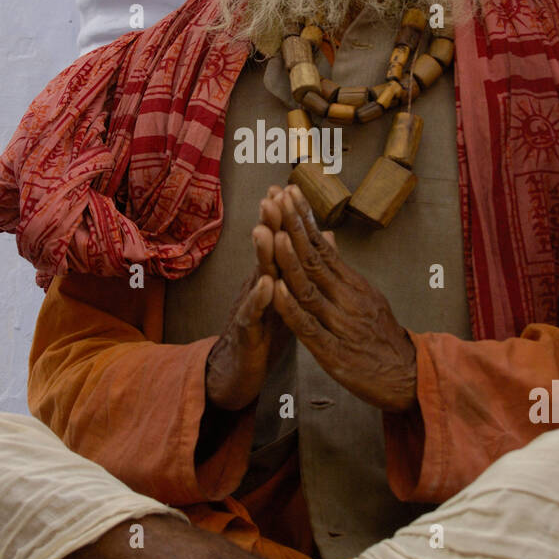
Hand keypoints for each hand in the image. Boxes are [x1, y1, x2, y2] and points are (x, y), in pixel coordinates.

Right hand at [204, 186, 292, 411]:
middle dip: (271, 224)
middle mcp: (259, 287)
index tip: (288, 188)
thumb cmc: (265, 330)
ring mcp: (251, 307)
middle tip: (272, 197)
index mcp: (273, 278)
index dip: (285, 218)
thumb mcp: (286, 297)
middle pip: (268, 252)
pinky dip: (260, 299)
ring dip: (262, 254)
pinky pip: (254, 314)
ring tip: (266, 230)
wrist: (239, 369)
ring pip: (257, 277)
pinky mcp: (248, 332)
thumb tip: (320, 238)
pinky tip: (266, 284)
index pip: (282, 244)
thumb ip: (300, 269)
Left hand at [270, 183, 416, 412]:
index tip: (288, 192)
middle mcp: (347, 298)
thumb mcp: (367, 297)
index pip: (323, 245)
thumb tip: (326, 237)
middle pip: (314, 259)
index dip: (303, 219)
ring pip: (309, 288)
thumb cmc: (382, 337)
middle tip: (275, 199)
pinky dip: (291, 307)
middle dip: (291, 228)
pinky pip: (308, 326)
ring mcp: (340, 324)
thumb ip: (341, 270)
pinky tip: (276, 289)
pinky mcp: (333, 352)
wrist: (408, 377)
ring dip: (289, 260)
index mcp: (354, 285)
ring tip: (273, 233)